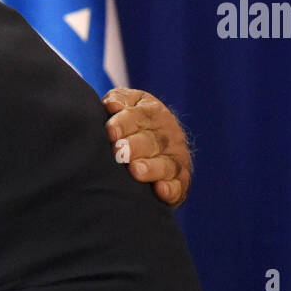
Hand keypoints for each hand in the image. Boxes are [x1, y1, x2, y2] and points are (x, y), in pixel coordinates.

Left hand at [103, 88, 191, 207]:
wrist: (150, 147)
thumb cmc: (130, 124)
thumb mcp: (127, 105)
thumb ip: (119, 99)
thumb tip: (112, 104)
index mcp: (153, 114)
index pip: (140, 116)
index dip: (124, 123)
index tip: (110, 131)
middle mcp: (168, 135)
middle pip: (152, 141)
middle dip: (135, 147)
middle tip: (119, 152)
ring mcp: (175, 159)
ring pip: (165, 164)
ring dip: (151, 168)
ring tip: (135, 171)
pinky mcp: (180, 182)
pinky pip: (178, 186)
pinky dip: (170, 189)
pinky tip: (160, 190)